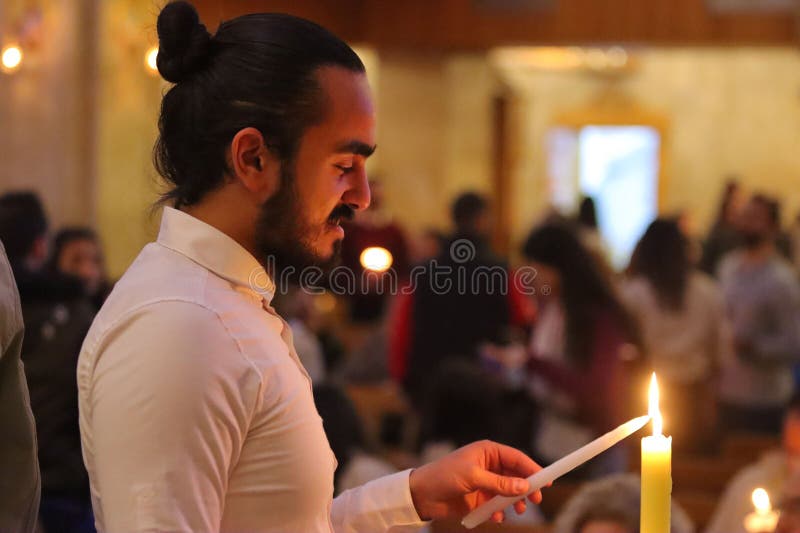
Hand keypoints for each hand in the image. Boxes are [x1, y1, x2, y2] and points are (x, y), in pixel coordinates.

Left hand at [408, 440, 542, 522]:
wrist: (422, 494)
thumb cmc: (444, 476)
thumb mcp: (473, 477)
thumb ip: (499, 483)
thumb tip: (524, 487)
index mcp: (488, 452)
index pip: (516, 458)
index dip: (532, 468)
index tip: (546, 480)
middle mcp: (489, 465)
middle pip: (516, 475)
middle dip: (527, 488)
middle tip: (535, 500)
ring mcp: (486, 482)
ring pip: (509, 491)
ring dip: (515, 502)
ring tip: (518, 511)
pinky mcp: (480, 498)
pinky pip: (498, 504)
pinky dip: (501, 511)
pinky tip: (497, 516)